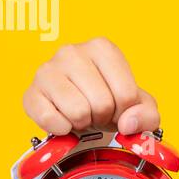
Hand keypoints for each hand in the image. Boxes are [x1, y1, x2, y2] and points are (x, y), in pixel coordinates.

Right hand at [22, 37, 160, 135]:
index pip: (126, 94)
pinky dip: (63, 129)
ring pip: (78, 112)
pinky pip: (51, 120)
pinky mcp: (31, 93)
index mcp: (102, 48)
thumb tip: (128, 123)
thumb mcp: (139, 106)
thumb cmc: (110, 100)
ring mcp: (47, 70)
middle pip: (102, 103)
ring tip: (81, 113)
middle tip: (96, 111)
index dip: (124, 111)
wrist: (80, 106)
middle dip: (103, 117)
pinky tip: (63, 118)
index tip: (117, 106)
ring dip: (83, 123)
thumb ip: (147, 114)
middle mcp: (72, 51)